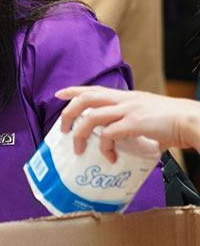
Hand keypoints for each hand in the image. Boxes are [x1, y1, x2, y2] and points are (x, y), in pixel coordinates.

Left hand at [55, 86, 199, 161]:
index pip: (95, 88)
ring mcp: (129, 110)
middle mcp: (126, 100)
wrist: (193, 121)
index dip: (74, 90)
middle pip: (86, 99)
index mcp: (128, 97)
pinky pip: (109, 135)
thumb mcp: (150, 117)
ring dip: (81, 134)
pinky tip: (109, 157)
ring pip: (92, 117)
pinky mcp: (135, 123)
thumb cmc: (176, 122)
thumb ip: (135, 126)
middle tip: (63, 129)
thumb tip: (130, 143)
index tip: (59, 94)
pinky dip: (104, 147)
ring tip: (79, 149)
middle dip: (68, 112)